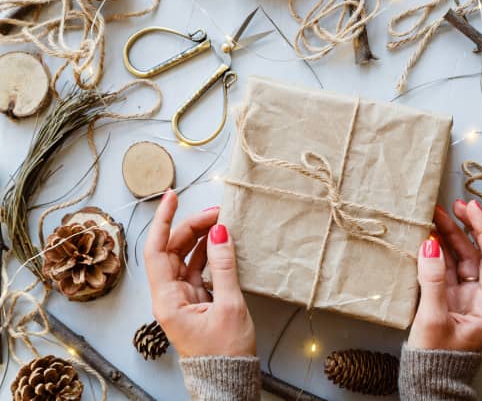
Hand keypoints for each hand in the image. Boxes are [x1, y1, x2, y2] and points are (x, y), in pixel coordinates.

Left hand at [144, 190, 255, 357]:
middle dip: (191, 227)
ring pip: (185, 257)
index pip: (157, 250)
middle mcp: (169, 297)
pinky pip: (197, 269)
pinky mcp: (195, 301)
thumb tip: (219, 233)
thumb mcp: (229, 306)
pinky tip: (220, 242)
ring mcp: (181, 298)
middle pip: (172, 250)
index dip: (163, 220)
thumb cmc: (225, 353)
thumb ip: (223, 266)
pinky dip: (208, 253)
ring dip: (200, 238)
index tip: (171, 196)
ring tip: (220, 222)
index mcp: (167, 300)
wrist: (228, 381)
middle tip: (216, 212)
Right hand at [408, 199, 481, 351]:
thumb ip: (432, 280)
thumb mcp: (434, 320)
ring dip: (448, 239)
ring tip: (434, 217)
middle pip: (476, 256)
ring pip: (460, 261)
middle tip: (449, 206)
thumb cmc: (438, 362)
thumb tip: (430, 245)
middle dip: (463, 230)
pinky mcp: (449, 303)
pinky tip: (428, 240)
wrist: (430, 388)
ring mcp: (464, 300)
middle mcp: (481, 300)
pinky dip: (438, 256)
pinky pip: (446, 273)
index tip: (470, 208)